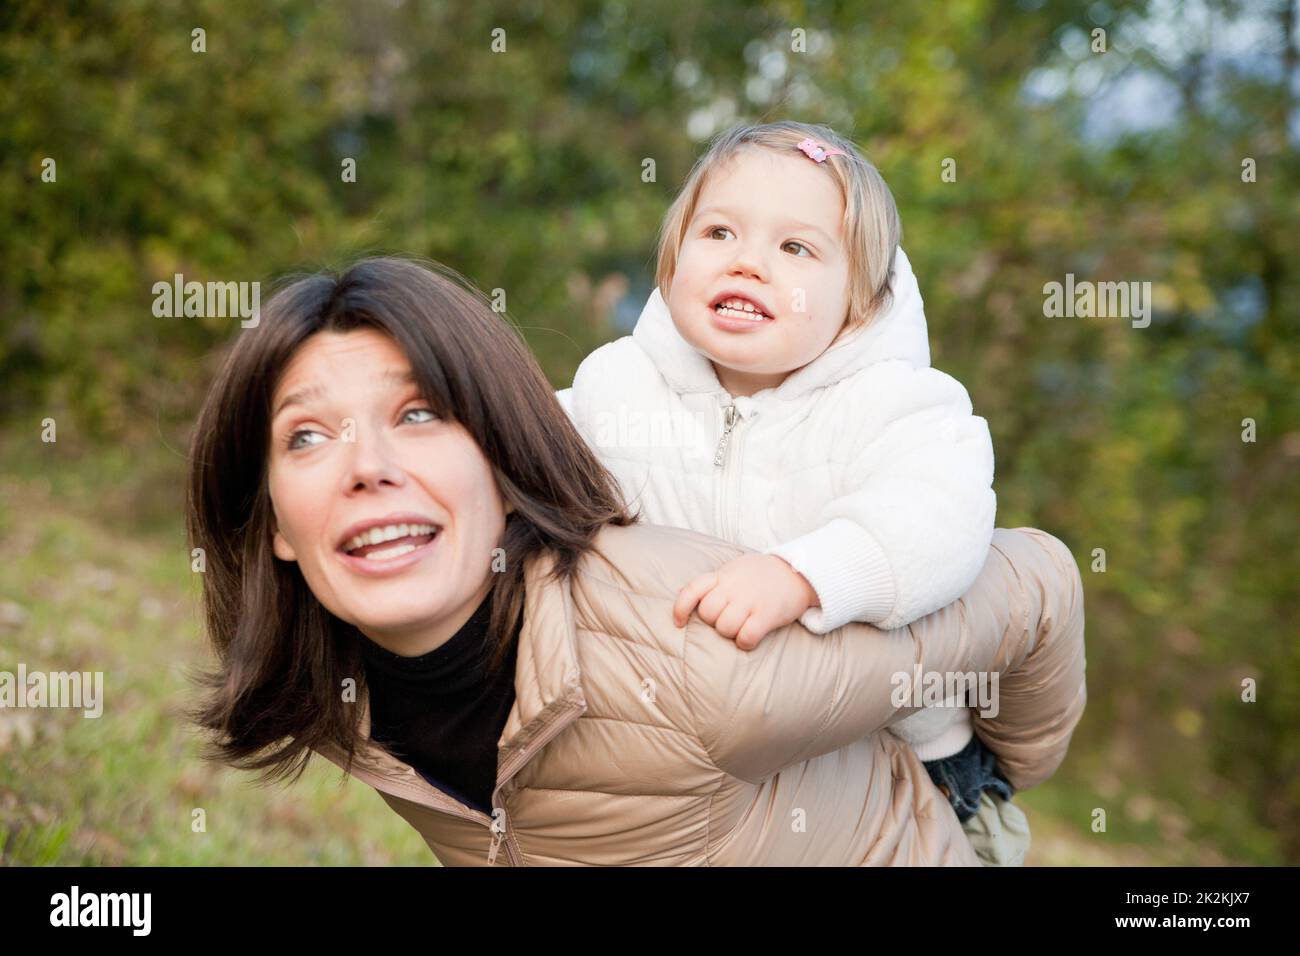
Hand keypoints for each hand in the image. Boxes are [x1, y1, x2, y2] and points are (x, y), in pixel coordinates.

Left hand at [672, 553, 818, 650]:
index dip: (681, 608)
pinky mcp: (767, 614)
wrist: (799, 572)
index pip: (692, 590)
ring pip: (724, 628)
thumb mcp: (735, 569)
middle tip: (731, 618)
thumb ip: (715, 581)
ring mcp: (750, 600)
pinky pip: (745, 637)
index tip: (679, 622)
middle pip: (708, 614)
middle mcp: (734, 587)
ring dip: (731, 633)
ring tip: (743, 626)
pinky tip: (752, 637)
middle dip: (715, 622)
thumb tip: (687, 597)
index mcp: (723, 575)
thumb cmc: (762, 574)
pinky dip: (746, 642)